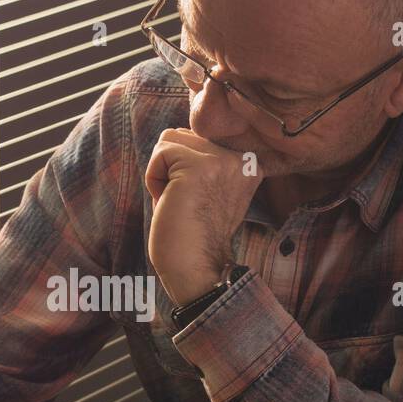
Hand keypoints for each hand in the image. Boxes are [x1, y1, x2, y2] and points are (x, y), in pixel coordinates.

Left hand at [145, 128, 263, 304]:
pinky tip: (171, 203)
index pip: (198, 138)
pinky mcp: (199, 167)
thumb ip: (202, 159)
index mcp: (248, 162)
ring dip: (162, 173)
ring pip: (168, 140)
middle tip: (185, 204)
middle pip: (181, 135)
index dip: (182, 169)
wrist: (195, 270)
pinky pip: (159, 154)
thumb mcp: (208, 187)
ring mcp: (222, 161)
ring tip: (179, 202)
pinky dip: (154, 180)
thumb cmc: (191, 233)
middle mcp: (242, 157)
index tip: (196, 202)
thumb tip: (176, 132)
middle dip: (171, 169)